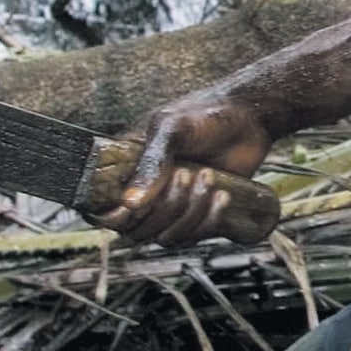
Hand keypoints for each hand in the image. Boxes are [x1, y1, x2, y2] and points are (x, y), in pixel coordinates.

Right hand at [93, 90, 273, 246]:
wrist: (249, 118)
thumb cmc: (205, 114)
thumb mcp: (172, 128)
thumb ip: (151, 162)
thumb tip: (130, 203)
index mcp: (126, 167)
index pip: (101, 206)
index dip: (111, 216)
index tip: (132, 208)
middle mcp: (144, 191)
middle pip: (136, 229)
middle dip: (165, 207)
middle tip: (186, 173)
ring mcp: (170, 206)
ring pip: (166, 236)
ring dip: (190, 212)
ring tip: (208, 176)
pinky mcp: (196, 215)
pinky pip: (193, 236)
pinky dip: (209, 219)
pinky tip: (222, 195)